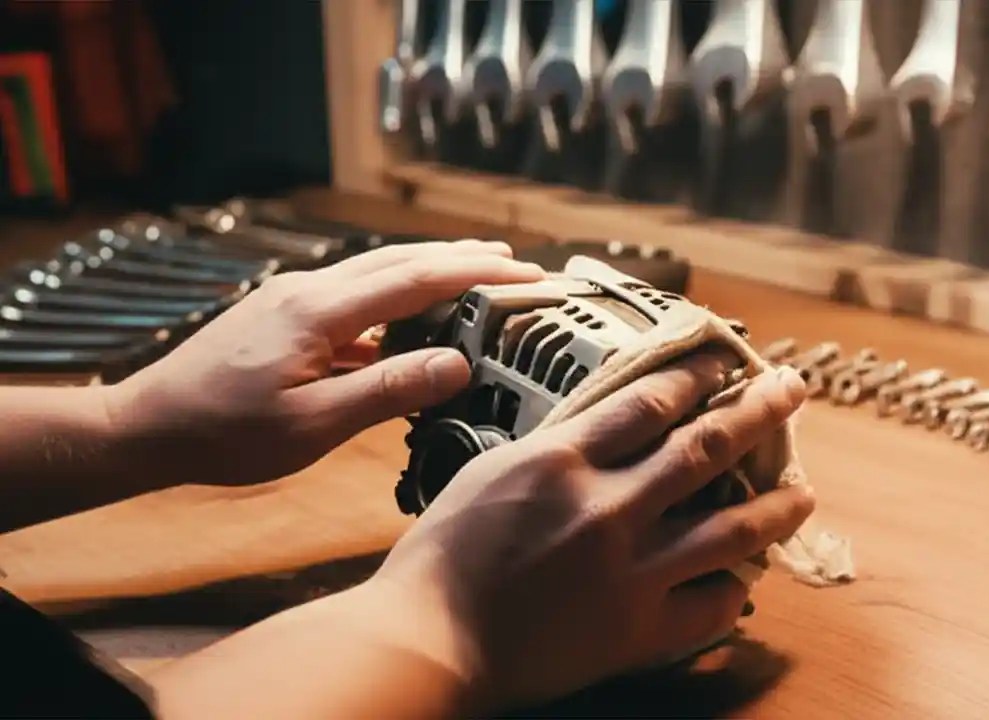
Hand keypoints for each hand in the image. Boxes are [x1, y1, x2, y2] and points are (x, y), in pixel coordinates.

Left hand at [106, 240, 545, 487]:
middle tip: (518, 261)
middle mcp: (311, 290)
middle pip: (403, 260)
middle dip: (465, 257)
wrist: (147, 426)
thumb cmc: (223, 433)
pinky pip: (357, 294)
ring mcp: (295, 297)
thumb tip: (455, 366)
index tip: (527, 272)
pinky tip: (412, 317)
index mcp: (321, 310)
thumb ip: (387, 391)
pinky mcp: (286, 313)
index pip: (418, 278)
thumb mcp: (312, 425)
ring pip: (379, 271)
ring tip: (478, 273)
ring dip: (433, 269)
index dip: (478, 273)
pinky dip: (399, 295)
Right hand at [368, 351, 814, 714]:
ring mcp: (630, 569)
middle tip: (792, 389)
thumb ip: (555, 447)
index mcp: (564, 458)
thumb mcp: (490, 472)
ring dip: (778, 504)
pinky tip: (749, 578)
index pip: (652, 400)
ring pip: (731, 526)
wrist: (428, 642)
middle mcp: (609, 506)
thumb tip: (606, 428)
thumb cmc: (443, 557)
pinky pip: (710, 605)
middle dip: (759, 411)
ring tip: (806, 491)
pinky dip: (735, 590)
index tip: (725, 361)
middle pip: (707, 446)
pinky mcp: (636, 628)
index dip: (698, 374)